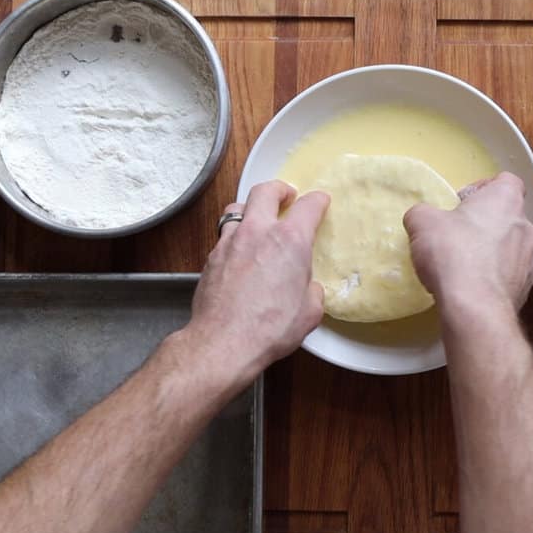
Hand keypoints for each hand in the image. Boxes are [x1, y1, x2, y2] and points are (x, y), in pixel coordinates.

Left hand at [181, 181, 328, 386]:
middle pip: (265, 191)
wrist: (224, 342)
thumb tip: (307, 288)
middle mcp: (258, 232)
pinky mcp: (212, 257)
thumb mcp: (310, 312)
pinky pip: (224, 234)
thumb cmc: (270, 328)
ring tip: (257, 219)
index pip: (308, 206)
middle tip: (286, 196)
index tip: (320, 201)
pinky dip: (235, 235)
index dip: (318, 201)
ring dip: (250, 208)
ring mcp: (230, 242)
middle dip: (279, 189)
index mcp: (290, 240)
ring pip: (237, 208)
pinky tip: (240, 251)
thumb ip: (312, 291)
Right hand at [404, 172, 532, 312]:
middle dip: (483, 224)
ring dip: (489, 252)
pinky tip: (470, 286)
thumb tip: (422, 218)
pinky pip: (508, 275)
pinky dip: (492, 277)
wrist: (474, 306)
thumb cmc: (453, 252)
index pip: (506, 181)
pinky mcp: (525, 287)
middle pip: (506, 216)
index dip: (483, 188)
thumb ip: (422, 213)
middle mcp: (525, 226)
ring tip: (462, 264)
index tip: (462, 203)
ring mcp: (529, 259)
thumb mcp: (423, 222)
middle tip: (457, 235)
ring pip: (510, 247)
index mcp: (506, 200)